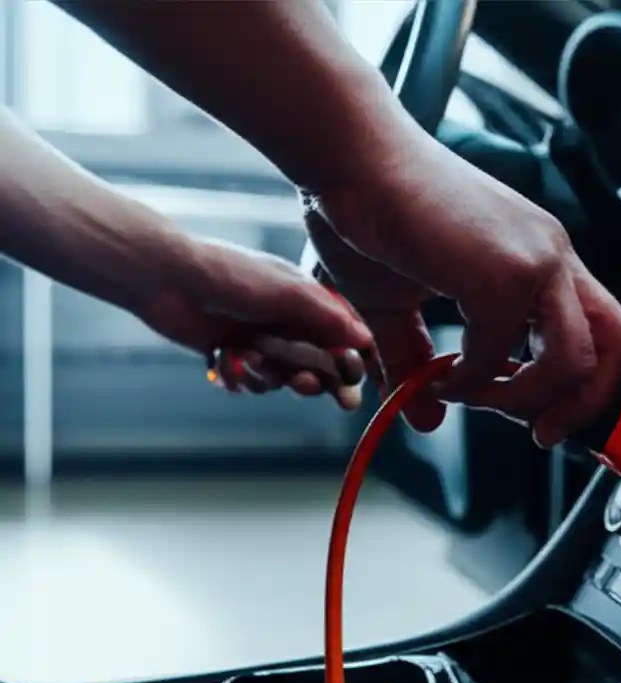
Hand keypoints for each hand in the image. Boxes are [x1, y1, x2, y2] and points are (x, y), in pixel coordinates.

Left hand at [139, 236, 371, 410]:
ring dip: (268, 375)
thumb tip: (366, 340)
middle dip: (310, 378)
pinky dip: (242, 377)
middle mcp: (291, 323)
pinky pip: (254, 382)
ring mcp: (264, 340)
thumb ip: (329, 317)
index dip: (350, 364)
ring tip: (248, 355)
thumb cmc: (230, 274)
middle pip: (319, 367)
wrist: (167, 278)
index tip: (348, 382)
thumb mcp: (288, 292)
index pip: (345, 340)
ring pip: (283, 379)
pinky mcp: (237, 354)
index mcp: (310, 303)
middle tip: (302, 382)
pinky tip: (227, 359)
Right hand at [303, 129, 620, 445]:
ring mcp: (533, 261)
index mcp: (540, 258)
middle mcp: (550, 256)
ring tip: (469, 393)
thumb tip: (425, 415)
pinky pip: (500, 353)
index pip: (605, 329)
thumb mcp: (396, 303)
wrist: (348, 157)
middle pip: (618, 344)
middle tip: (540, 431)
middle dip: (585, 403)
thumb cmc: (370, 211)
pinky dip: (470, 380)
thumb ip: (415, 359)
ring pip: (573, 361)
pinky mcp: (500, 272)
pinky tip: (440, 374)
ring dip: (522, 398)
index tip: (543, 419)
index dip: (588, 385)